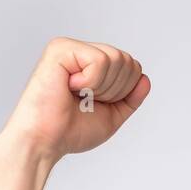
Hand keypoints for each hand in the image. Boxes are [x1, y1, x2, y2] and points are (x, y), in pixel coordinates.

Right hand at [0, 37, 150, 159]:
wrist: (46, 141)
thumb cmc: (71, 131)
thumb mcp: (112, 115)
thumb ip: (130, 98)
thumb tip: (144, 78)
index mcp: (92, 66)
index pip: (131, 67)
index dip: (124, 92)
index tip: (97, 104)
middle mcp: (81, 53)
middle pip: (127, 61)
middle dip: (115, 90)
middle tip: (86, 101)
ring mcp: (70, 48)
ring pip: (116, 59)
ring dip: (102, 88)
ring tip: (78, 95)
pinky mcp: (60, 49)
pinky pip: (99, 60)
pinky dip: (91, 82)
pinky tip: (70, 87)